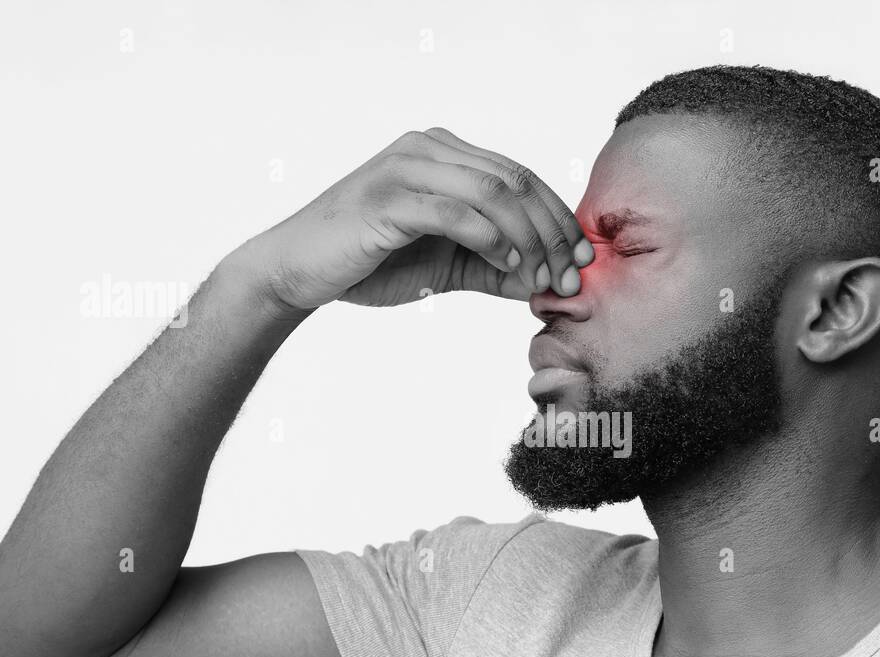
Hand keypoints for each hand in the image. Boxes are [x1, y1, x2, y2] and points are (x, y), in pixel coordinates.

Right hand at [227, 127, 593, 311]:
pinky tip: (508, 268)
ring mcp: (406, 168)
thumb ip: (497, 267)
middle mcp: (428, 149)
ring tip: (544, 278)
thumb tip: (550, 284)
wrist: (297, 272)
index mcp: (444, 154)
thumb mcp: (448, 265)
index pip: (521, 177)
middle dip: (553, 232)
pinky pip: (457, 212)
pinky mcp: (388, 199)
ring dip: (530, 239)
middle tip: (571, 277)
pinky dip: (492, 240)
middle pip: (516, 180)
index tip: (583, 262)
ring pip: (494, 192)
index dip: (559, 219)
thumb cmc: (370, 263)